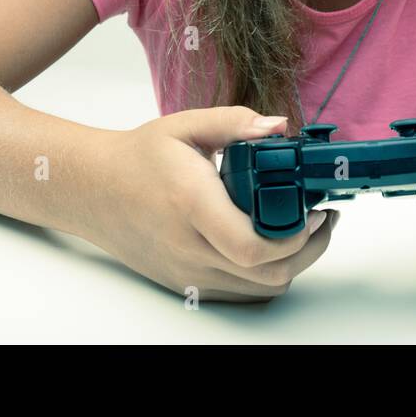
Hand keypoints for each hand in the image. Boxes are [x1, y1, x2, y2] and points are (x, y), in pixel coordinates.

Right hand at [84, 107, 338, 302]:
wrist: (94, 190)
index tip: (314, 211)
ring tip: (304, 231)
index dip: (295, 236)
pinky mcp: (187, 284)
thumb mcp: (186, 126)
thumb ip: (235, 122)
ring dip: (291, 264)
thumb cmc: (138, 158)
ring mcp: (188, 272)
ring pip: (259, 289)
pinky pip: (240, 293)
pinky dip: (266, 276)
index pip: (252, 245)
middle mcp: (190, 247)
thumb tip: (279, 126)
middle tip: (321, 219)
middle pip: (267, 273)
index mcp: (192, 205)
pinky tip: (273, 246)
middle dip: (308, 250)